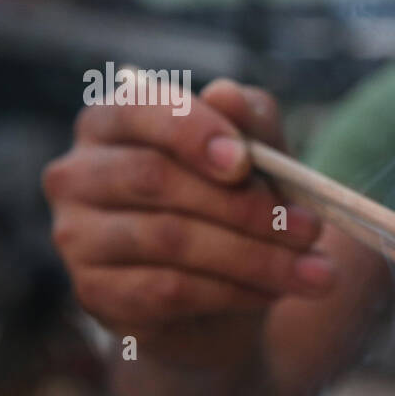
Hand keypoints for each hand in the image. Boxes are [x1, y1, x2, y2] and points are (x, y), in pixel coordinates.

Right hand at [42, 76, 336, 365]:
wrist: (219, 299)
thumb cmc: (234, 210)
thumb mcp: (257, 161)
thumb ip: (250, 123)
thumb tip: (228, 96)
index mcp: (114, 121)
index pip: (141, 109)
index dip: (193, 131)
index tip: (245, 161)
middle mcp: (79, 173)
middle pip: (156, 178)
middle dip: (245, 206)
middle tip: (312, 229)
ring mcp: (78, 236)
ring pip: (169, 239)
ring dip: (256, 257)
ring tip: (315, 273)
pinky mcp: (95, 292)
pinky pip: (167, 290)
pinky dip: (232, 291)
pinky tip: (272, 294)